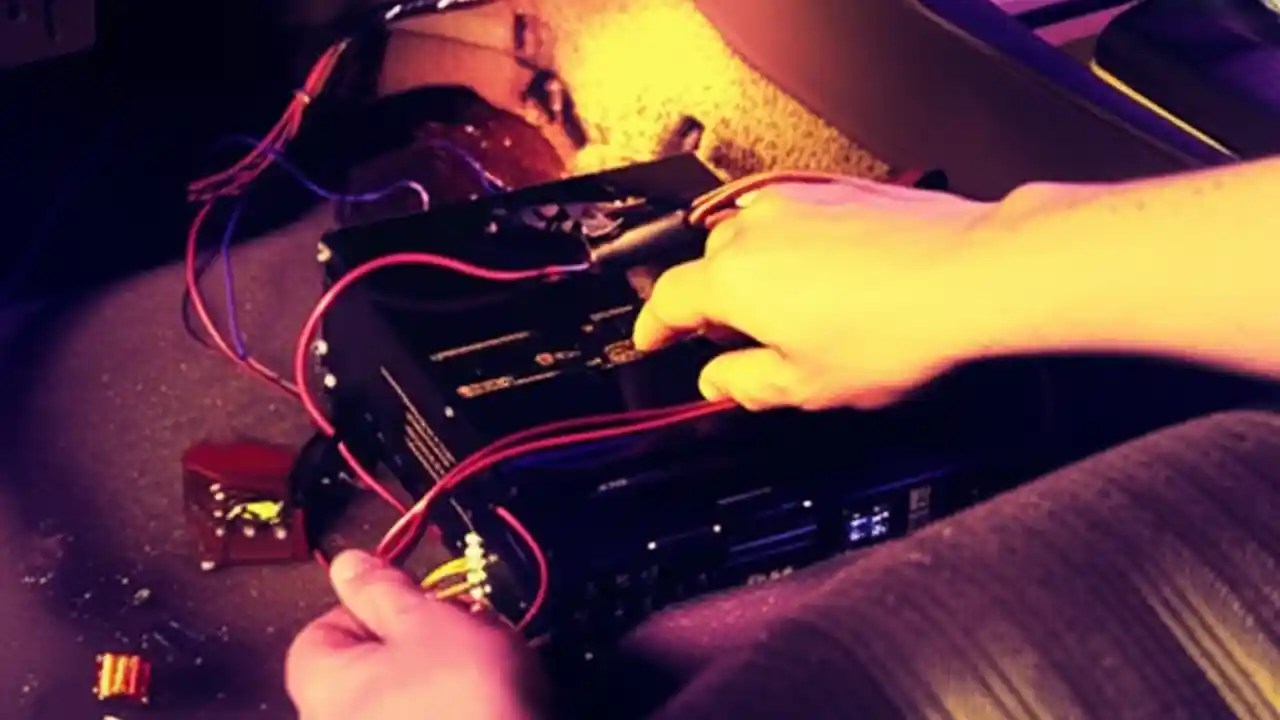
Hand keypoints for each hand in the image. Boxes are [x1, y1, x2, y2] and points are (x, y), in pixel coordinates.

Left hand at [287, 550, 540, 719]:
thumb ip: (382, 590)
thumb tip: (347, 565)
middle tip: (457, 629)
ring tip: (482, 670)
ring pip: (399, 702)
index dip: (368, 606)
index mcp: (322, 687)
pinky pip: (428, 718)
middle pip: (363, 671)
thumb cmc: (465, 696)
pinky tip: (485, 704)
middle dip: (410, 645)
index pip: (321, 632)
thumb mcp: (427, 620)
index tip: (413, 599)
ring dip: (434, 682)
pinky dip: (449, 711)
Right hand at [633, 178, 1002, 409]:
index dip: (654, 328)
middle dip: (716, 305)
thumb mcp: (807, 385)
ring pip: (752, 239)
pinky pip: (795, 219)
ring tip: (798, 312)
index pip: (668, 302)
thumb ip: (744, 383)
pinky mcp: (837, 189)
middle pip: (709, 267)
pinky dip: (796, 248)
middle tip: (742, 343)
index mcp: (732, 280)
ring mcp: (798, 201)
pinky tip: (834, 280)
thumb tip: (715, 381)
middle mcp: (754, 228)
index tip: (651, 341)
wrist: (972, 273)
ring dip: (757, 273)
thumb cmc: (895, 331)